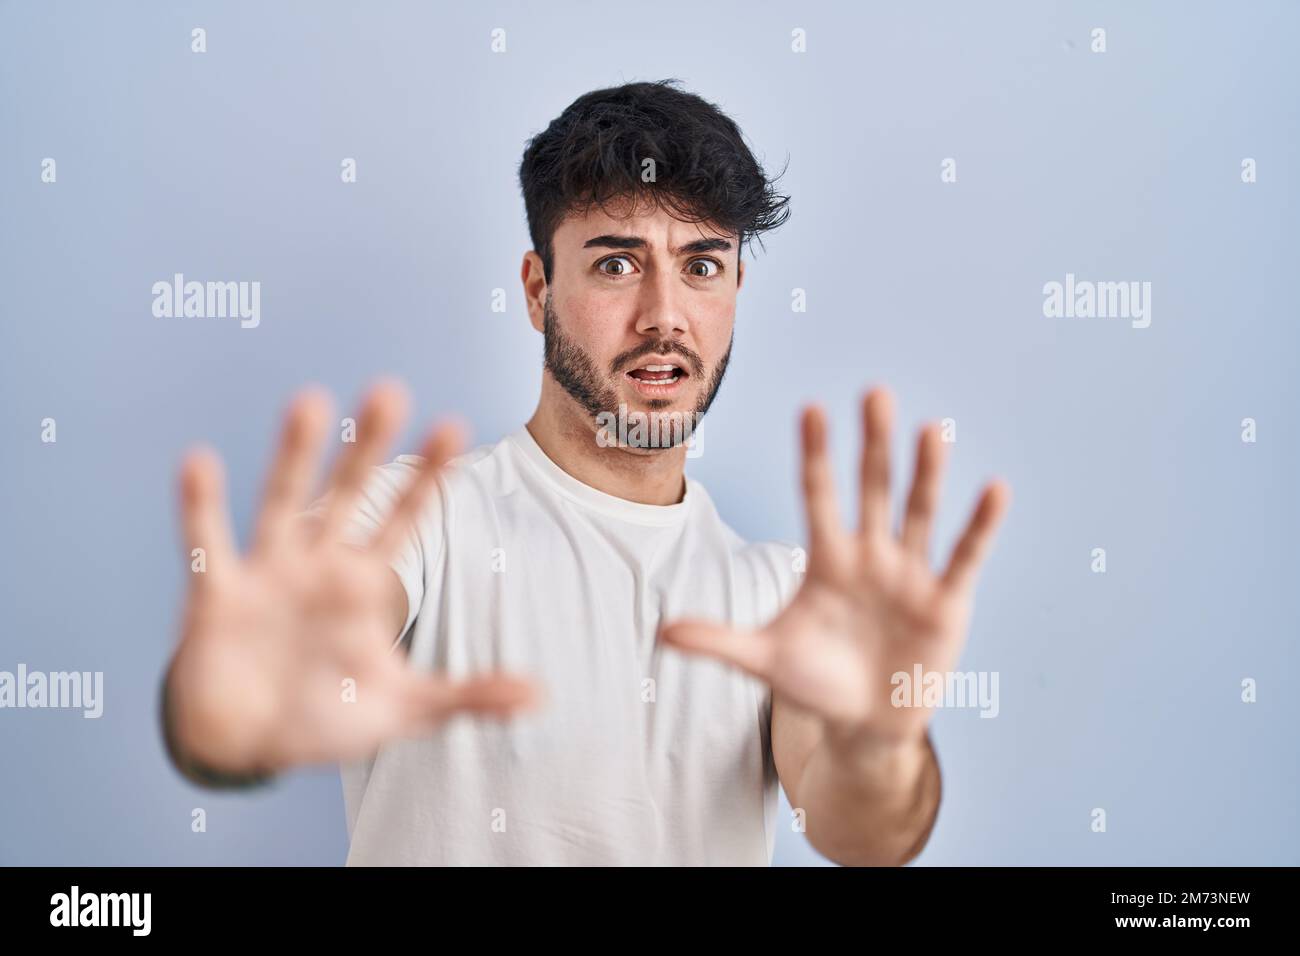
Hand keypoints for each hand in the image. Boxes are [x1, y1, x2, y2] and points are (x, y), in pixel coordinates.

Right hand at [167, 381, 539, 775]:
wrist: (244, 744)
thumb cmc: (325, 716)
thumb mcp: (403, 709)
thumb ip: (467, 696)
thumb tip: (540, 695)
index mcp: (363, 583)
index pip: (403, 520)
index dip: (428, 479)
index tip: (454, 429)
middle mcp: (319, 563)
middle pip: (349, 494)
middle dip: (368, 448)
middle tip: (390, 391)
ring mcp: (268, 572)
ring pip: (283, 501)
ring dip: (295, 455)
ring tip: (311, 401)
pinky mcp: (217, 594)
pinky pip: (207, 544)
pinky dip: (201, 506)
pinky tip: (199, 461)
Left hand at [660, 388, 1008, 747]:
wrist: (864, 722)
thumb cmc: (814, 682)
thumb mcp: (765, 659)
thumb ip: (719, 642)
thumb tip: (660, 633)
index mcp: (826, 558)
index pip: (818, 495)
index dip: (815, 456)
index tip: (811, 410)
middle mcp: (869, 554)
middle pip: (871, 489)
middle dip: (872, 444)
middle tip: (875, 393)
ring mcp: (909, 573)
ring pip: (917, 512)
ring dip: (925, 473)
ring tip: (932, 430)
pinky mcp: (945, 601)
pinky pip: (963, 556)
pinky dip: (979, 526)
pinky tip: (993, 488)